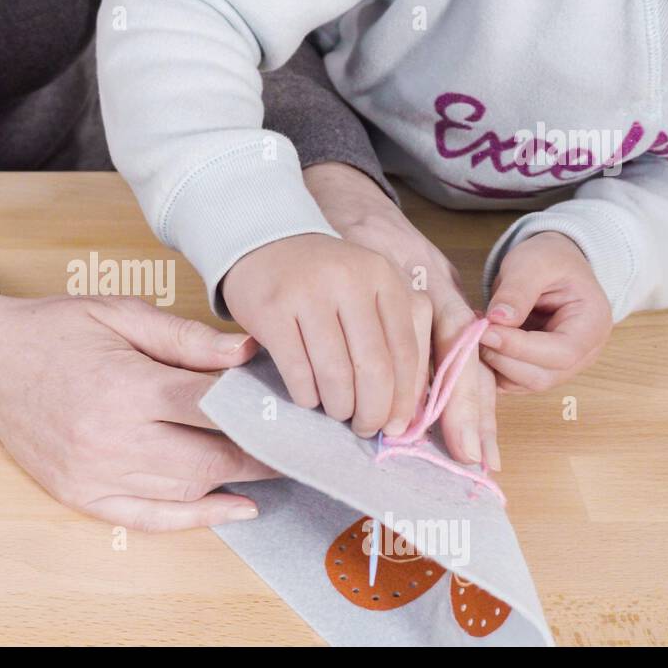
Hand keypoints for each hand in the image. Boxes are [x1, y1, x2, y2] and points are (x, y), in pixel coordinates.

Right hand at [0, 290, 277, 530]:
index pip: (212, 408)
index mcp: (125, 386)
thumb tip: (247, 353)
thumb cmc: (54, 330)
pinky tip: (234, 508)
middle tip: (295, 445)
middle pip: (208, 460)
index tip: (292, 409)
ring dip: (235, 484)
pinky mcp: (80, 495)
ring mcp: (94, 473)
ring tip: (273, 468)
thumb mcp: (119, 313)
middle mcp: (111, 438)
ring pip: (185, 492)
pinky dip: (197, 520)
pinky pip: (149, 519)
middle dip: (258, 455)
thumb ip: (186, 337)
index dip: (259, 411)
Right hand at [220, 232, 426, 438]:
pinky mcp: (271, 310)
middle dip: (372, 410)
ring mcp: (307, 294)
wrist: (263, 240)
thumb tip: (404, 408)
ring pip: (335, 374)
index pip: (404, 350)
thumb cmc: (322, 279)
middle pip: (372, 367)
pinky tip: (308, 397)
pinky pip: (297, 372)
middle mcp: (348, 281)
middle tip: (365, 427)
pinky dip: (307, 396)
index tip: (397, 426)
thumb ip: (391, 335)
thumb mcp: (367, 290)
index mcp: (382, 277)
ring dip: (339, 406)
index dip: (404, 397)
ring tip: (337, 411)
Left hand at [481, 231, 612, 392]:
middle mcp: (583, 354)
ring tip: (478, 332)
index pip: (561, 353)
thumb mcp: (533, 262)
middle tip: (476, 331)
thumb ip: (517, 291)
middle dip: (503, 358)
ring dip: (494, 364)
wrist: (553, 264)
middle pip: (541, 376)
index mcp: (592, 325)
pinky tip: (481, 341)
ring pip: (524, 384)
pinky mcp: (537, 369)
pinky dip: (492, 368)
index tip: (486, 331)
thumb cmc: (549, 259)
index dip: (520, 348)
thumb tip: (498, 320)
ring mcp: (561, 366)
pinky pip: (512, 381)